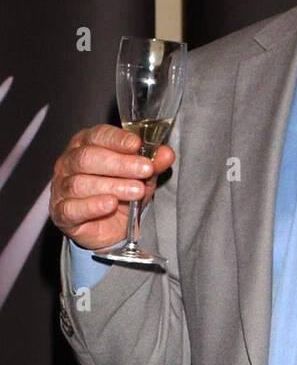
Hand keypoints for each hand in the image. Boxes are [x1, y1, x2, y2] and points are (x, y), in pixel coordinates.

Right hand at [49, 124, 174, 250]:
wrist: (108, 228)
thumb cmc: (120, 193)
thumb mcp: (140, 176)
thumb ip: (152, 163)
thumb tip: (166, 153)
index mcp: (86, 144)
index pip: (98, 135)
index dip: (117, 139)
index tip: (137, 144)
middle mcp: (69, 163)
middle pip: (88, 157)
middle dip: (120, 163)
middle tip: (145, 169)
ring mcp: (61, 188)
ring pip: (81, 183)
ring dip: (113, 186)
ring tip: (136, 191)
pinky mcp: (61, 213)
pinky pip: (72, 208)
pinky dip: (92, 205)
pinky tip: (110, 204)